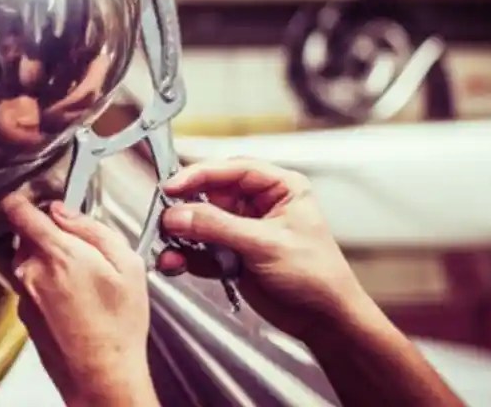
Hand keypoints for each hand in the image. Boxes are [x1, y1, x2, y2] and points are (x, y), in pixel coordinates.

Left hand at [0, 193, 157, 406]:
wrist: (101, 375)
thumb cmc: (118, 326)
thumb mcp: (126, 266)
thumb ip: (92, 229)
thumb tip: (65, 212)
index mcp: (55, 252)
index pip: (18, 210)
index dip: (23, 199)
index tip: (31, 198)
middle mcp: (31, 271)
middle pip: (27, 236)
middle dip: (49, 236)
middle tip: (81, 251)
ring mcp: (24, 294)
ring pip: (29, 261)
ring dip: (49, 262)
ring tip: (83, 284)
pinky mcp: (24, 313)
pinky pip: (32, 286)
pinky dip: (48, 287)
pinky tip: (75, 304)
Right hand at [155, 157, 374, 341]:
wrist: (324, 321)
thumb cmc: (317, 276)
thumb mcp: (265, 244)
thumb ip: (218, 227)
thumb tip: (178, 214)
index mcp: (279, 188)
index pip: (231, 170)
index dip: (199, 175)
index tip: (172, 186)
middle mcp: (258, 204)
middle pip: (208, 194)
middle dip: (185, 209)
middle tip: (166, 220)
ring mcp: (242, 230)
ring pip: (199, 222)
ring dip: (181, 236)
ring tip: (170, 249)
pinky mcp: (231, 254)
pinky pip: (199, 248)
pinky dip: (185, 256)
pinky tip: (176, 263)